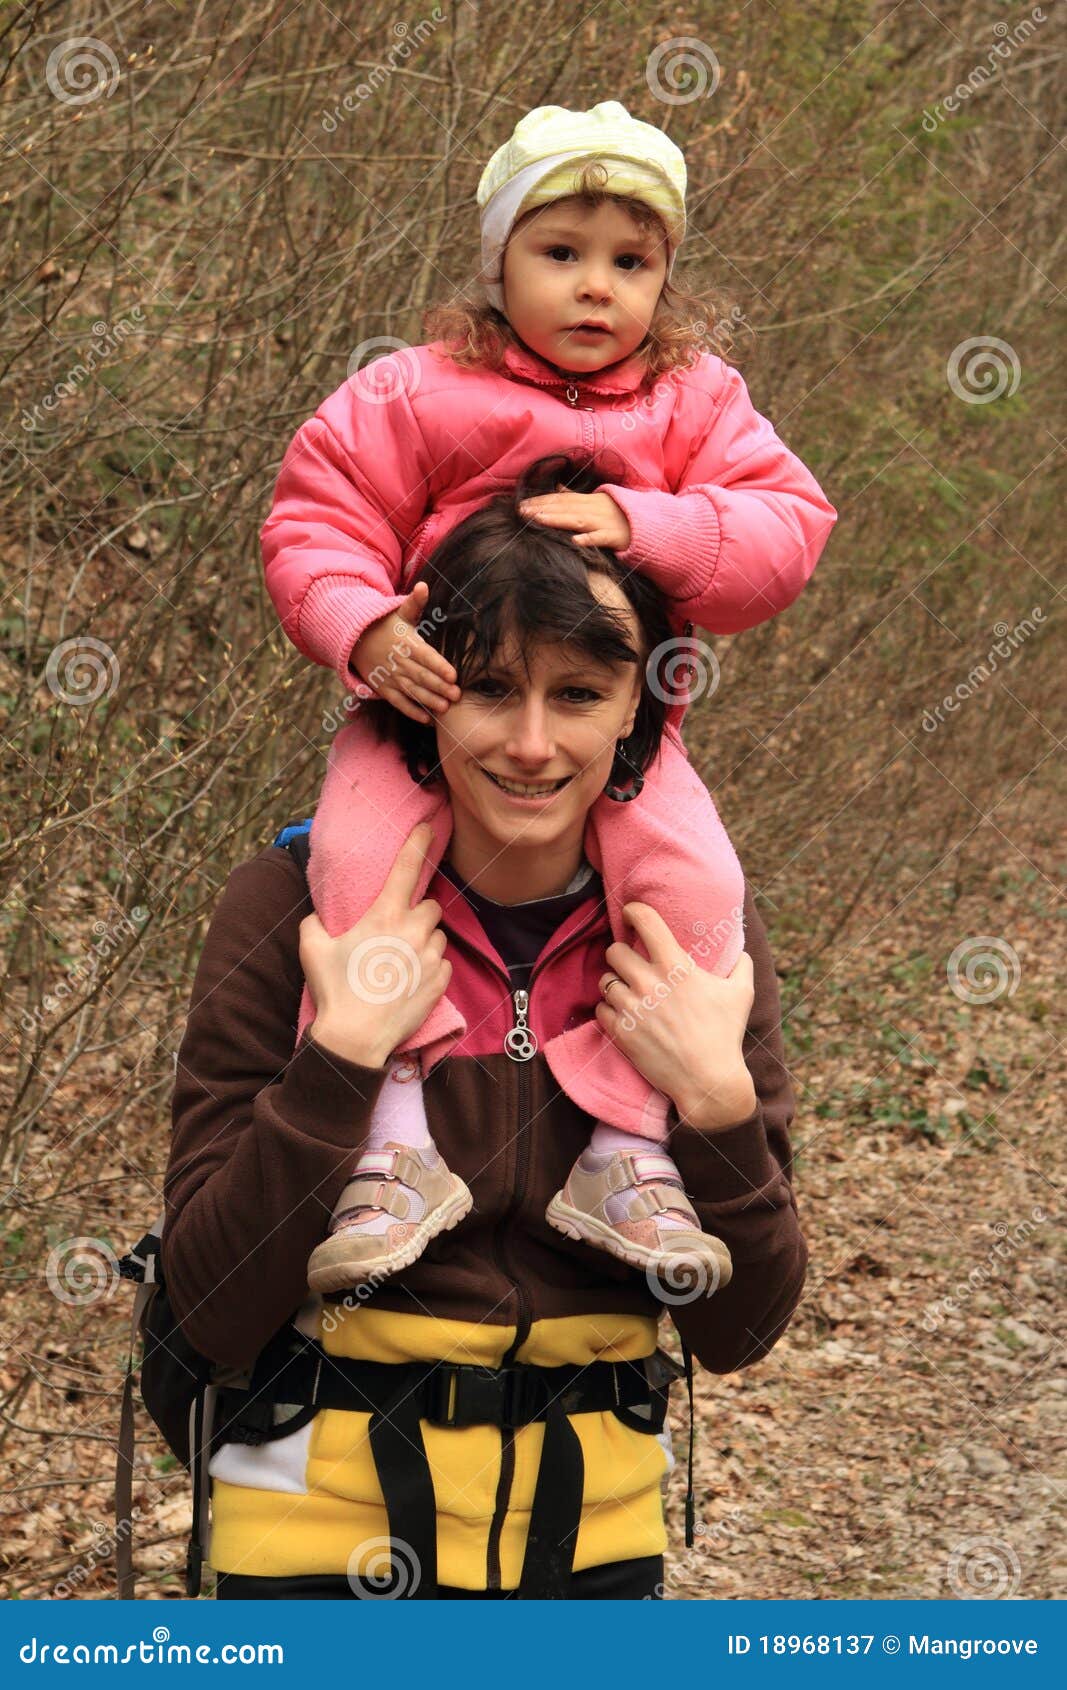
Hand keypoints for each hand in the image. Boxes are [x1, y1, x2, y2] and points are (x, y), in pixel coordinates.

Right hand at [300, 822, 451, 1066]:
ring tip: (402, 959)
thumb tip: (318, 917)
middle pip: (430, 906)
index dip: (418, 843)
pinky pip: (443, 964)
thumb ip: (315, 923)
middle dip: (418, 912)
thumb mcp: (312, 948)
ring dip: (425, 940)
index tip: (429, 827)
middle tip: (398, 929)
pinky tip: (410, 979)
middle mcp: (413, 931)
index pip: (406, 868)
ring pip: (439, 936)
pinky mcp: (440, 983)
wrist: (355, 1037)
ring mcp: (430, 958)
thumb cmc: (334, 990)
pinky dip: (431, 967)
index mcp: (384, 915)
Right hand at [351, 581, 461, 724]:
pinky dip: (411, 711)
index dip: (439, 666)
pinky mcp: (384, 688)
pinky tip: (427, 720)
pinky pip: (398, 702)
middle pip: (421, 676)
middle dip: (439, 687)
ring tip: (445, 708)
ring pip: (411, 691)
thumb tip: (423, 586)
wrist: (356, 639)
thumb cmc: (386, 625)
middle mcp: (398, 661)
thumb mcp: (399, 612)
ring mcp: (390, 676)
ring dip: (428, 701)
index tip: (454, 675)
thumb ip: (414, 603)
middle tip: (457, 696)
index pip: (425, 655)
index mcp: (406, 643)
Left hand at [518, 488, 630, 550]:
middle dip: (541, 509)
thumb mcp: (598, 499)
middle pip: (564, 507)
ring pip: (576, 520)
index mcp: (589, 500)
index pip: (560, 499)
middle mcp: (594, 508)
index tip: (521, 504)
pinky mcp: (615, 537)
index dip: (541, 501)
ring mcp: (604, 522)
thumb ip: (576, 495)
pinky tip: (574, 541)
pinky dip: (587, 539)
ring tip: (537, 520)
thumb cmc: (620, 514)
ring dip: (556, 519)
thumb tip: (557, 486)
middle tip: (520, 511)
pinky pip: (600, 538)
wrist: (649, 524)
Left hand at [595, 902, 757, 1130]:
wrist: (707, 1081)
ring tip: (628, 992)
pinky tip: (624, 1014)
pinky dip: (610, 1010)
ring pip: (605, 980)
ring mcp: (632, 1008)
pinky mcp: (621, 1032)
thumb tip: (740, 952)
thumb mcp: (741, 994)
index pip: (644, 921)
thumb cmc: (726, 1035)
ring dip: (615, 983)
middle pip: (614, 950)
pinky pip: (601, 1009)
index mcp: (676, 966)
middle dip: (622, 954)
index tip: (632, 913)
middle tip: (633, 963)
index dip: (634, 911)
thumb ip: (740, 965)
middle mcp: (649, 982)